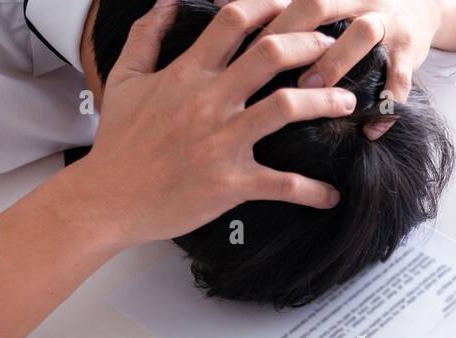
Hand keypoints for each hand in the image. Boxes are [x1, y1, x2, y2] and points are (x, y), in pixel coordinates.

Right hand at [81, 0, 357, 247]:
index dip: (273, 7)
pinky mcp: (228, 183)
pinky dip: (312, 190)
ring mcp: (220, 141)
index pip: (235, 20)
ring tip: (349, 103)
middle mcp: (208, 100)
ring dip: (325, 101)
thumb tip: (166, 0)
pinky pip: (281, 183)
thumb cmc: (118, 141)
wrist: (105, 198)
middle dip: (313, 43)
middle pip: (272, 52)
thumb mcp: (125, 78)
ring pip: (286, 106)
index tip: (299, 10)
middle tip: (338, 50)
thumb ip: (147, 34)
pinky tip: (331, 195)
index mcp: (188, 72)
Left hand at [241, 0, 455, 138]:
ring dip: (339, 64)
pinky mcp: (410, 54)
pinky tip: (370, 132)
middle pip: (324, 5)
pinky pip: (401, 81)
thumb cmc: (354, 9)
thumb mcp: (323, 3)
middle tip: (276, 75)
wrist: (421, 5)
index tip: (246, 45)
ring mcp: (387, 24)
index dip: (270, 14)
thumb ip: (280, 7)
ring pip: (365, 35)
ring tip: (318, 97)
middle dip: (298, 37)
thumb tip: (218, 2)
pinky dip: (387, 108)